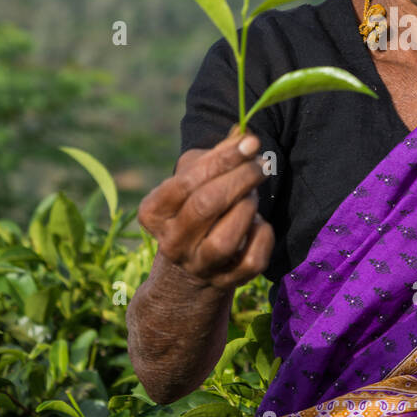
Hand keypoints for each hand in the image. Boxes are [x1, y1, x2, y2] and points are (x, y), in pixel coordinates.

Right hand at [137, 126, 274, 289]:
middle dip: (240, 179)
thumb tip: (243, 135)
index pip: (186, 183)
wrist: (193, 263)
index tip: (250, 142)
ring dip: (246, 209)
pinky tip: (259, 223)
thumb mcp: (196, 177)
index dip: (221, 160)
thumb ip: (216, 154)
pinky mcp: (227, 282)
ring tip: (252, 195)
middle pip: (205, 206)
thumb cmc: (196, 205)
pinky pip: (252, 259)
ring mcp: (198, 266)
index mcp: (153, 212)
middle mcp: (171, 243)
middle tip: (262, 163)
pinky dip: (263, 236)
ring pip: (225, 240)